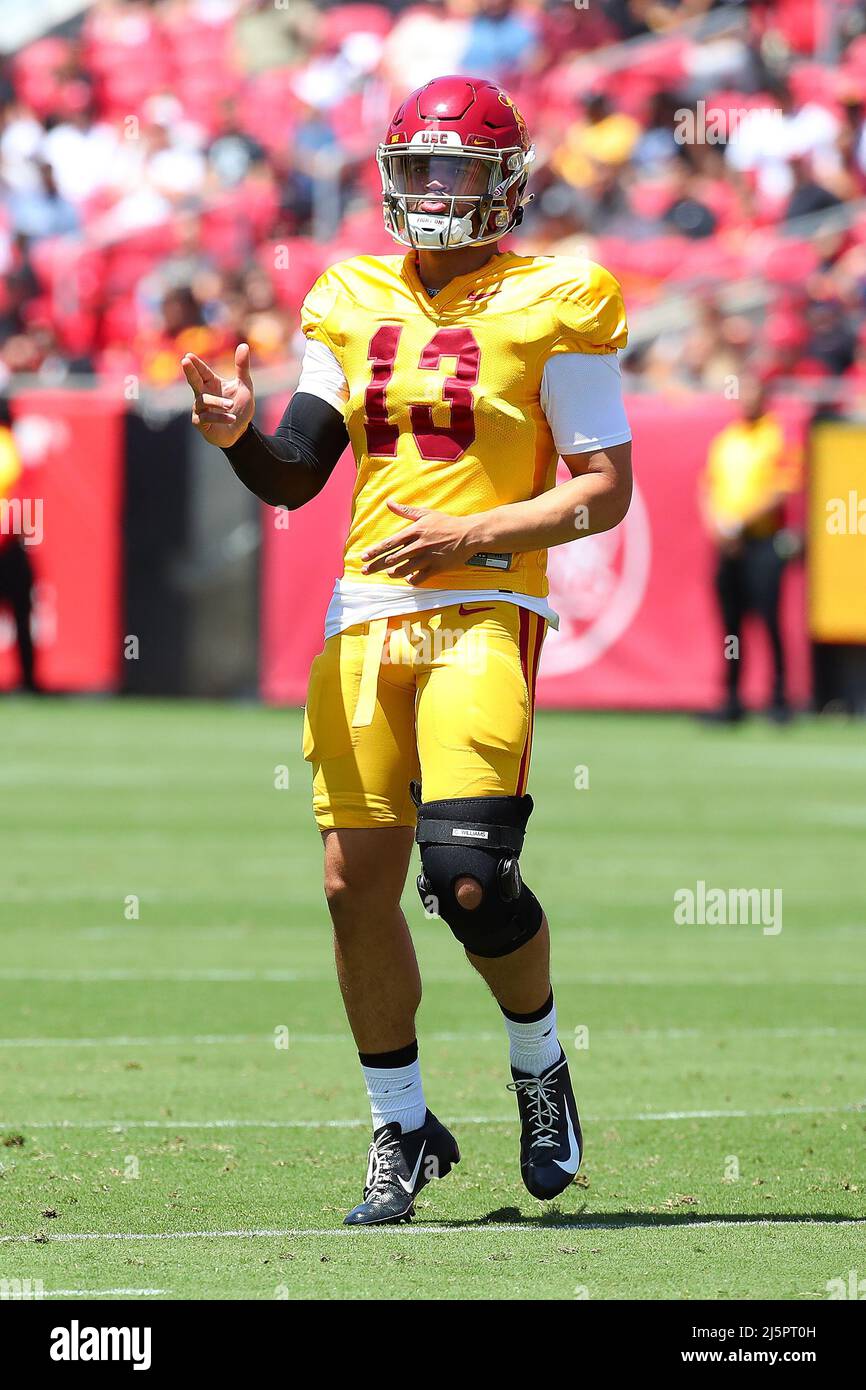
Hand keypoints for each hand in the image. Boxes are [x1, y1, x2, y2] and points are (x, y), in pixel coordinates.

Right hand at [182, 343, 254, 447]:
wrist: (240, 432)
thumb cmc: (239, 408)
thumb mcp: (245, 386)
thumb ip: (242, 367)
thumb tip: (244, 345)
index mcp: (211, 383)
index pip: (202, 371)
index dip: (196, 364)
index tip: (188, 356)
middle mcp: (202, 394)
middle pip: (194, 381)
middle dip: (190, 372)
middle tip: (184, 361)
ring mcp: (200, 409)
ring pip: (204, 401)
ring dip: (217, 402)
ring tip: (230, 405)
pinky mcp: (201, 423)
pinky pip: (207, 417)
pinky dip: (220, 417)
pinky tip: (231, 417)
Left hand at [361, 501, 477, 583]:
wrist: (469, 534)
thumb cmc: (446, 523)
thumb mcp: (426, 514)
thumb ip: (406, 511)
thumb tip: (389, 503)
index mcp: (414, 531)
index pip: (390, 543)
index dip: (375, 551)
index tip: (363, 557)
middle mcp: (419, 545)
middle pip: (392, 558)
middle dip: (376, 566)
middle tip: (365, 571)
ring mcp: (428, 558)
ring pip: (404, 570)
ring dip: (393, 573)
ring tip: (388, 573)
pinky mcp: (437, 568)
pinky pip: (419, 578)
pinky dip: (412, 580)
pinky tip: (408, 579)